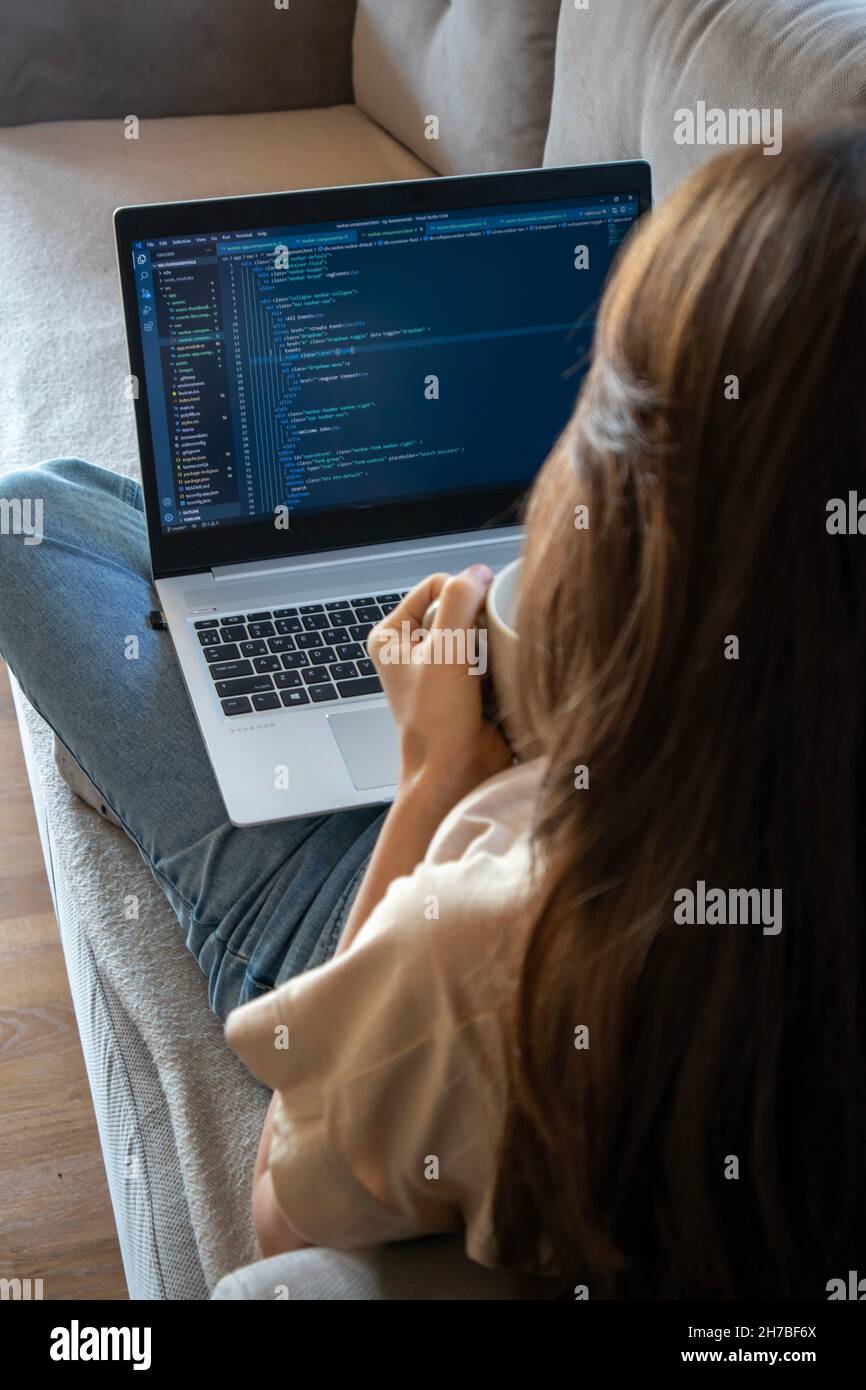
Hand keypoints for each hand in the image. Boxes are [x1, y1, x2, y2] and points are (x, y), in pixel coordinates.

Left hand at [368, 565, 512, 793]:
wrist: (456, 774)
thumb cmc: (436, 723)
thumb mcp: (445, 652)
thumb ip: (460, 602)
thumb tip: (478, 572)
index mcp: (392, 635)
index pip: (435, 585)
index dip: (460, 596)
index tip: (475, 622)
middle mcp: (413, 648)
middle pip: (460, 607)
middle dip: (478, 624)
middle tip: (479, 654)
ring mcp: (440, 667)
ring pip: (479, 631)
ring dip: (491, 646)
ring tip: (488, 673)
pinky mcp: (465, 685)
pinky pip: (491, 656)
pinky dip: (499, 665)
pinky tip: (497, 684)